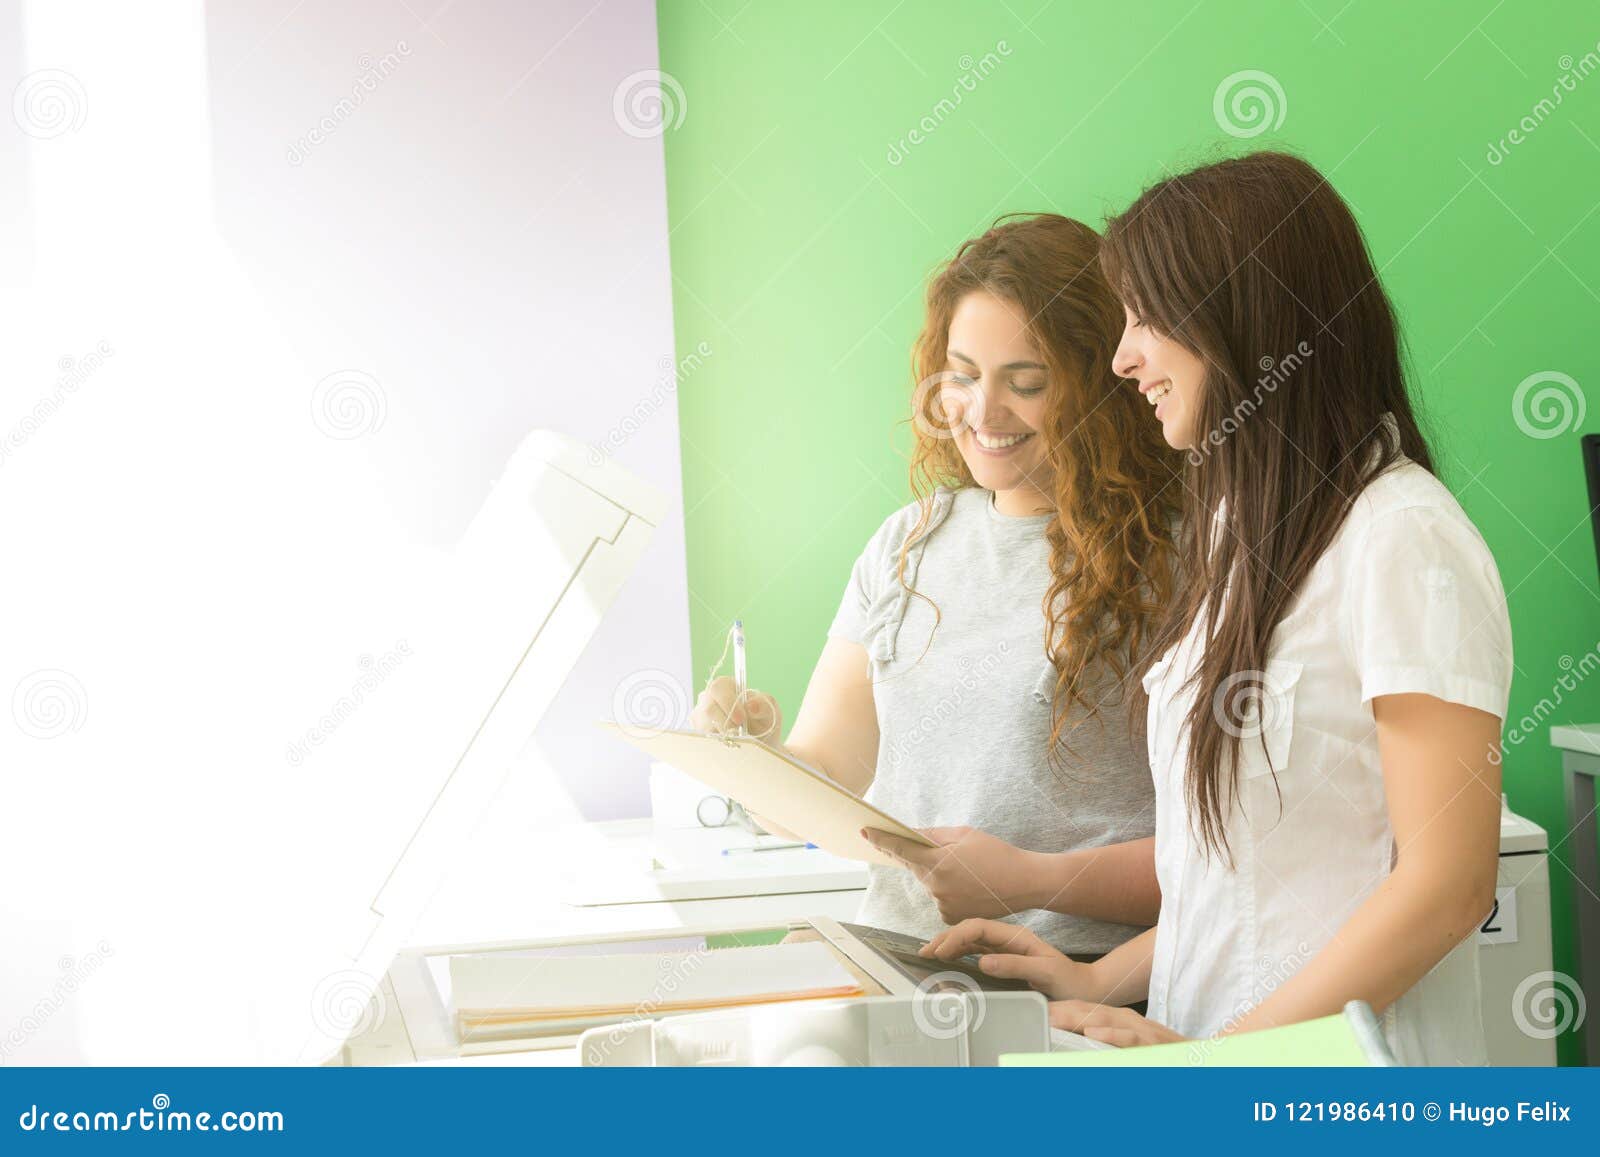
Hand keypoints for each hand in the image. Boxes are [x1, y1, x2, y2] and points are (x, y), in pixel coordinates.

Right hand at [689, 675, 782, 741]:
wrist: (760, 744)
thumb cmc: (763, 722)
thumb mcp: (770, 711)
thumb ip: (764, 705)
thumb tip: (751, 705)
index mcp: (725, 686)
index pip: (718, 688)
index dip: (728, 702)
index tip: (741, 719)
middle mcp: (708, 699)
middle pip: (708, 709)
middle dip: (726, 723)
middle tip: (741, 733)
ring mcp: (700, 717)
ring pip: (704, 727)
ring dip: (723, 736)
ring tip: (738, 738)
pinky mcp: (698, 734)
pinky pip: (703, 740)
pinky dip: (719, 744)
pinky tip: (729, 744)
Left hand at [861, 826, 1040, 922]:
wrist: (1025, 883)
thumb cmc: (997, 854)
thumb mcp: (965, 834)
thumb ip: (934, 835)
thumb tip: (913, 834)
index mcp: (938, 862)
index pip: (901, 849)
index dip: (881, 840)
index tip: (866, 832)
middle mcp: (936, 886)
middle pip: (917, 867)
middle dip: (925, 857)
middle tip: (950, 854)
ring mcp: (943, 904)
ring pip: (930, 883)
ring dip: (939, 875)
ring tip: (969, 872)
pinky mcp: (951, 917)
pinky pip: (940, 899)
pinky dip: (949, 891)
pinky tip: (970, 886)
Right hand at [919, 917, 1091, 1000]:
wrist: (1085, 989)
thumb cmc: (1068, 980)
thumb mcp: (1045, 971)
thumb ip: (1015, 965)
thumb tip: (982, 961)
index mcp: (1016, 936)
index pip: (979, 928)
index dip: (957, 937)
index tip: (942, 951)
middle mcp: (1008, 940)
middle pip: (970, 931)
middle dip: (946, 938)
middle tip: (925, 951)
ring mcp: (1005, 949)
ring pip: (970, 941)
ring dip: (949, 944)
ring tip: (929, 952)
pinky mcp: (1004, 961)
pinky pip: (976, 953)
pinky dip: (959, 954)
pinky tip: (948, 958)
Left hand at [1049, 1000, 1185, 1047]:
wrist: (1203, 1061)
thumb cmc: (1161, 1056)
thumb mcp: (1127, 1050)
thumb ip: (1106, 1045)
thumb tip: (1081, 1042)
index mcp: (1120, 1022)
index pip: (1086, 1011)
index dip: (1061, 1010)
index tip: (1038, 1012)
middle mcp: (1129, 1022)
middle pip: (1091, 1011)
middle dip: (1063, 1011)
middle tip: (1038, 1012)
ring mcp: (1142, 1031)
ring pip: (1107, 1020)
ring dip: (1080, 1018)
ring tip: (1056, 1019)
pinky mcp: (1154, 1044)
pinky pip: (1131, 1038)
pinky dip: (1113, 1035)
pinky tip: (1094, 1033)